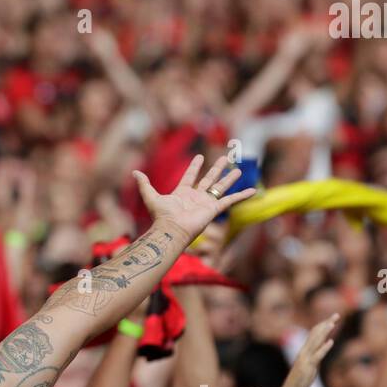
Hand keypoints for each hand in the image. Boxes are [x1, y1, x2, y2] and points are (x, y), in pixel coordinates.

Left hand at [133, 155, 254, 241]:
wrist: (172, 229)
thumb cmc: (161, 215)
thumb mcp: (151, 196)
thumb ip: (144, 184)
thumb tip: (134, 172)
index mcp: (182, 193)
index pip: (190, 177)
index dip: (194, 167)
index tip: (200, 157)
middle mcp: (195, 197)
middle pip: (209, 179)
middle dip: (216, 168)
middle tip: (224, 157)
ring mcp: (206, 203)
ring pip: (220, 187)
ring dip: (229, 178)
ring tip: (238, 168)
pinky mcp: (214, 209)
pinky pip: (230, 200)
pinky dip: (242, 196)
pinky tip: (252, 191)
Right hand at [282, 313, 339, 386]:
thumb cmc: (299, 382)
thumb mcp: (308, 367)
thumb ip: (314, 357)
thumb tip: (321, 349)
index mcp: (304, 352)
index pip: (313, 334)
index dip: (322, 325)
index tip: (332, 318)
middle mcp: (304, 352)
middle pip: (315, 334)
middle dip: (326, 324)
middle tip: (336, 315)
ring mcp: (305, 359)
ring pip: (315, 342)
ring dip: (325, 332)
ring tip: (333, 323)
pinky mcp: (308, 368)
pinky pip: (317, 356)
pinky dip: (324, 348)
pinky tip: (330, 342)